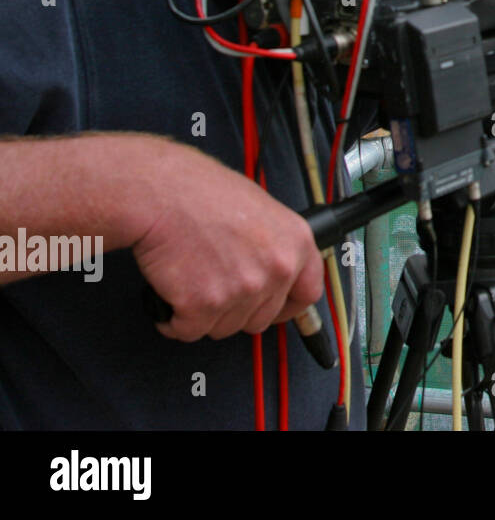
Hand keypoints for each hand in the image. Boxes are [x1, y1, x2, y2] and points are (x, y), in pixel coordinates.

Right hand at [131, 146, 323, 342]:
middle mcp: (276, 270)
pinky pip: (189, 330)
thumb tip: (271, 266)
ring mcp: (242, 290)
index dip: (288, 307)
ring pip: (225, 327)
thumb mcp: (260, 208)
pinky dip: (175, 320)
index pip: (308, 293)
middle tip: (216, 285)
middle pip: (261, 318)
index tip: (275, 310)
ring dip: (205, 314)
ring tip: (191, 279)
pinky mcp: (204, 305)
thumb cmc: (201, 190)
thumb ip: (274, 244)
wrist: (161, 192)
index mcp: (296, 243)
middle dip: (237, 310)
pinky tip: (170, 294)